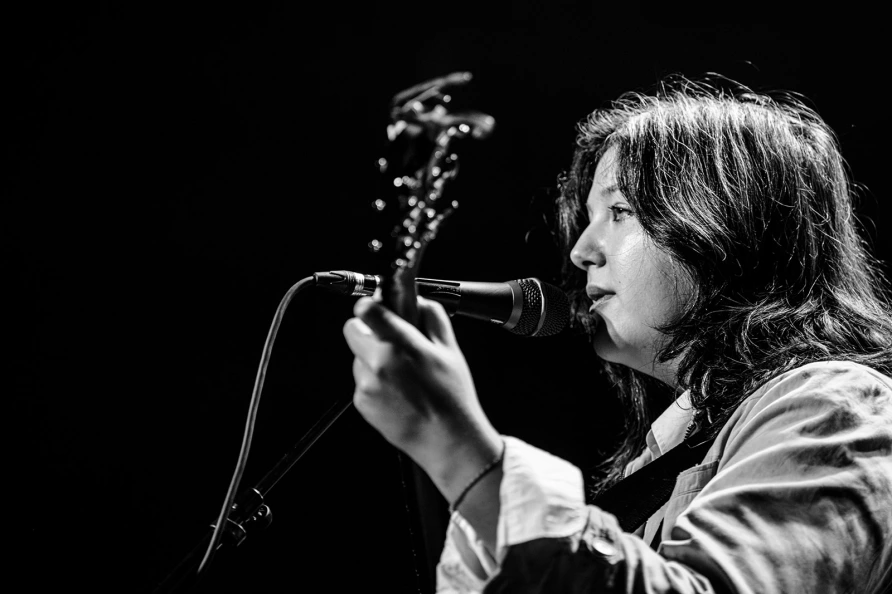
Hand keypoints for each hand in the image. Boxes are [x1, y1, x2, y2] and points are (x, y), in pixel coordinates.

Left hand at [343, 296, 501, 501]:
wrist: (446, 440)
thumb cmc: (452, 397)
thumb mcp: (450, 350)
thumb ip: (432, 316)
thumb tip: (417, 300)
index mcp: (400, 345)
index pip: (366, 310)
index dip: (370, 305)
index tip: (376, 307)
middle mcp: (378, 363)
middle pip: (353, 330)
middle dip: (369, 331)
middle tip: (391, 341)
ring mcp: (367, 384)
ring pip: (358, 357)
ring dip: (373, 358)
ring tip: (402, 375)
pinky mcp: (361, 402)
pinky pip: (362, 380)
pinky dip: (375, 382)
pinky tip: (398, 392)